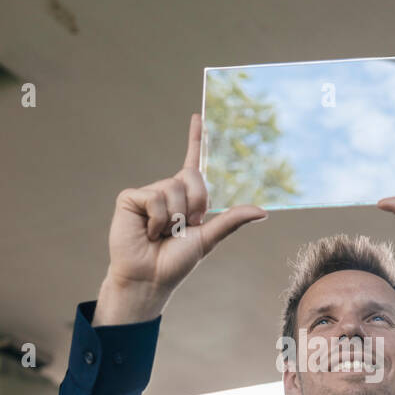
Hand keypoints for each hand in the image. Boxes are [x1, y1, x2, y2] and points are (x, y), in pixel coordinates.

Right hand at [96, 113, 266, 321]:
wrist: (151, 277)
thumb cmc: (177, 261)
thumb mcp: (208, 238)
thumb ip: (231, 220)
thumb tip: (263, 211)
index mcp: (185, 197)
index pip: (192, 162)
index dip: (196, 139)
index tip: (198, 116)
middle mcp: (167, 190)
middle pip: (192, 177)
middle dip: (195, 205)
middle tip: (182, 228)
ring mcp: (148, 193)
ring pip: (174, 188)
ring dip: (174, 217)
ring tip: (162, 234)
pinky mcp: (131, 198)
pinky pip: (155, 197)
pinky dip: (158, 219)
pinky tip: (149, 232)